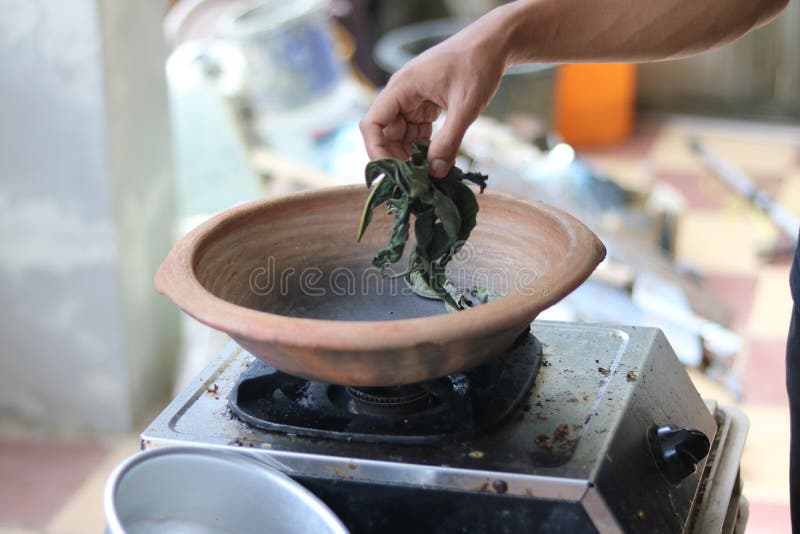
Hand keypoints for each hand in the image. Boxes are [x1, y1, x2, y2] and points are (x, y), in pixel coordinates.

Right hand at [360, 21, 507, 176]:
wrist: (493, 44)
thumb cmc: (478, 66)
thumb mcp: (465, 107)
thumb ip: (449, 142)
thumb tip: (434, 174)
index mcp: (402, 87)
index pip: (372, 124)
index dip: (377, 151)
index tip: (394, 172)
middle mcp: (401, 94)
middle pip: (385, 134)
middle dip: (397, 157)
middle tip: (417, 179)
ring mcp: (412, 100)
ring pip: (400, 136)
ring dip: (411, 155)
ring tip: (429, 173)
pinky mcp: (425, 105)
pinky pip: (415, 132)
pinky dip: (423, 147)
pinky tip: (437, 160)